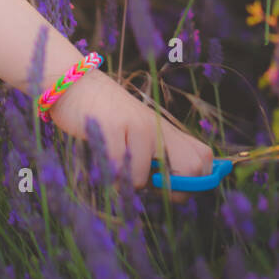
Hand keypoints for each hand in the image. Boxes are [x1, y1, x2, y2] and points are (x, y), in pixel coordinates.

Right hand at [49, 67, 212, 202]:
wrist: (75, 85)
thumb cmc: (107, 121)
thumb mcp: (140, 136)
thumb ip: (161, 158)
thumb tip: (179, 193)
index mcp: (167, 130)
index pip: (204, 159)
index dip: (194, 182)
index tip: (171, 187)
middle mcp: (159, 126)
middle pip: (193, 169)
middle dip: (171, 190)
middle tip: (146, 183)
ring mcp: (138, 124)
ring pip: (144, 179)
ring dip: (125, 183)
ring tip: (114, 162)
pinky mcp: (114, 126)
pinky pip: (118, 170)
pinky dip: (108, 174)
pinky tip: (101, 155)